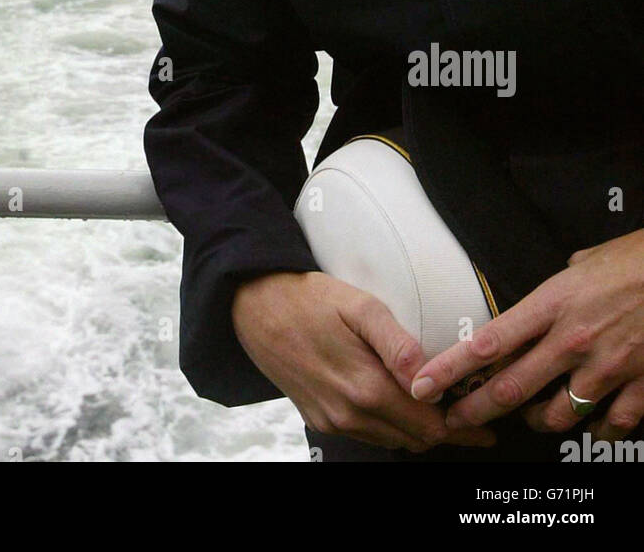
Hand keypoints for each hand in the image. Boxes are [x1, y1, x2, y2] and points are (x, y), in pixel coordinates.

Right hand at [231, 271, 496, 451]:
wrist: (254, 309)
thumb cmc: (307, 300)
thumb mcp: (357, 306)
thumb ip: (395, 341)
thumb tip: (426, 373)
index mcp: (365, 388)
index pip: (428, 426)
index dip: (462, 428)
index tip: (486, 425)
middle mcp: (350, 414)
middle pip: (414, 439)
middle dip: (446, 432)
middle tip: (472, 417)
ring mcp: (333, 421)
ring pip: (392, 440)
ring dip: (418, 430)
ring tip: (441, 412)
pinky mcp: (320, 419)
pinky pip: (367, 433)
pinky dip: (390, 426)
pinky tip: (398, 405)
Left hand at [406, 228, 643, 442]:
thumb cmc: (633, 260)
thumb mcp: (581, 263)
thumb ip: (556, 289)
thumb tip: (543, 298)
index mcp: (552, 304)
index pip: (489, 341)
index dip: (451, 367)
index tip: (425, 381)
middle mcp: (573, 340)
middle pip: (512, 388)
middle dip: (475, 410)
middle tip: (453, 420)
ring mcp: (606, 367)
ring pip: (557, 416)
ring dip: (537, 421)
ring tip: (531, 417)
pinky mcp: (639, 385)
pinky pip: (610, 425)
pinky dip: (597, 429)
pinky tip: (591, 422)